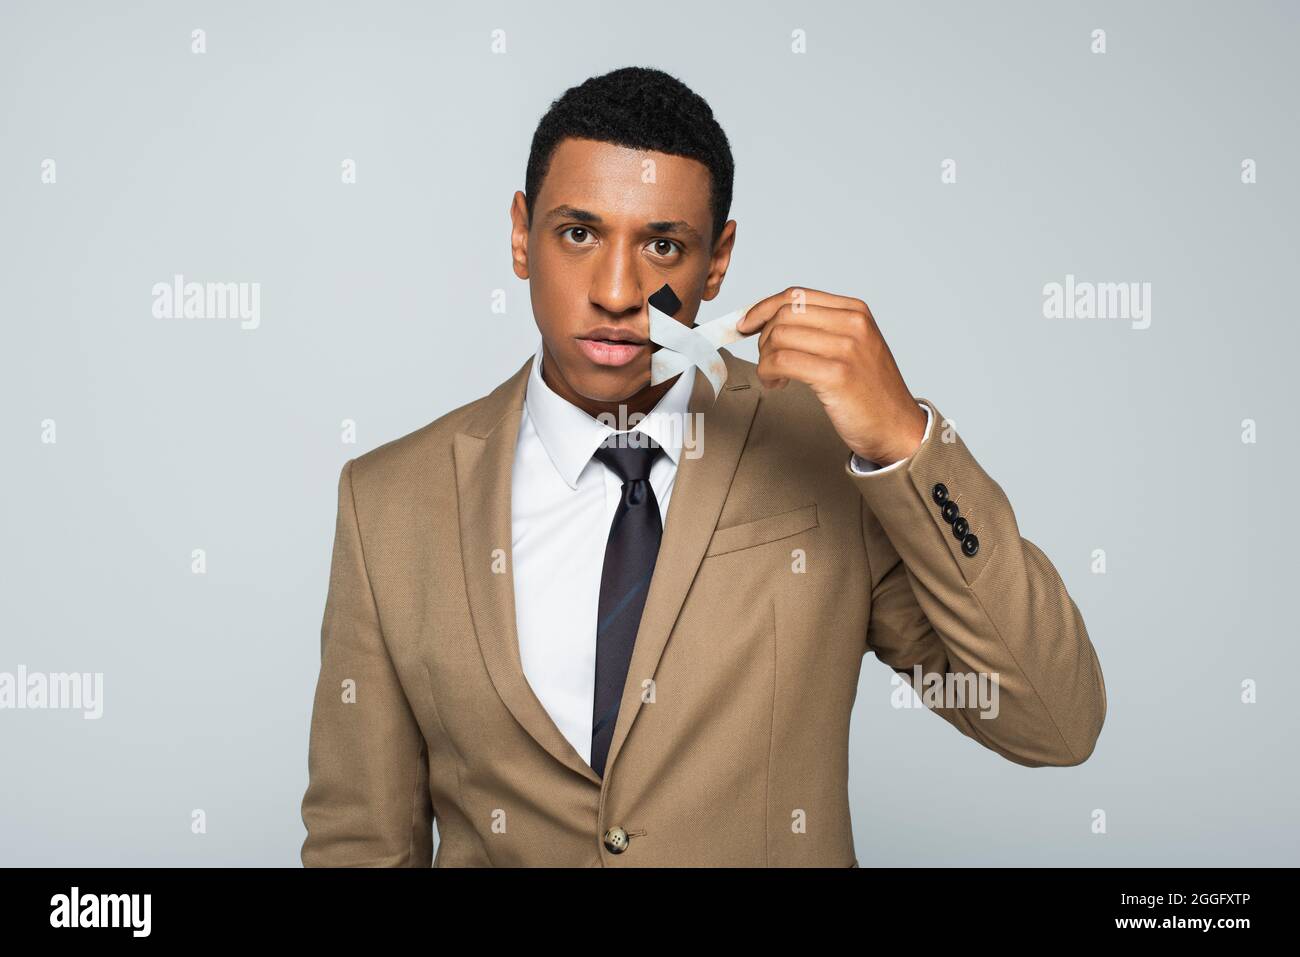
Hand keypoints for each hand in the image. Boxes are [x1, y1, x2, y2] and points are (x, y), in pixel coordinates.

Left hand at [735, 286, 926, 466]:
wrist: (898, 428)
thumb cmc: (871, 393)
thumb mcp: (854, 347)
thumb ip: (822, 329)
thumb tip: (773, 321)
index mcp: (856, 311)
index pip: (797, 295)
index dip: (763, 308)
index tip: (747, 324)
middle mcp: (853, 324)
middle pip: (785, 314)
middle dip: (763, 337)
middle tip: (767, 361)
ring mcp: (846, 348)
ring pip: (779, 336)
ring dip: (765, 359)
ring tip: (773, 377)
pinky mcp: (836, 375)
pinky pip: (782, 361)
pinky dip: (768, 372)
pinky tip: (776, 384)